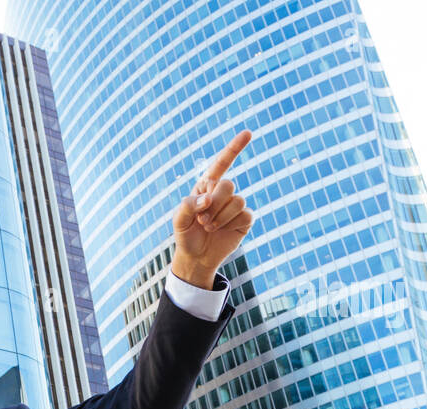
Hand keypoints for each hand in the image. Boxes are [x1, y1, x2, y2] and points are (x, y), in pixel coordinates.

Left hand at [171, 129, 253, 287]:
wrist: (196, 257)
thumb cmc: (186, 235)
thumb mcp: (179, 220)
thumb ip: (188, 205)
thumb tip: (207, 198)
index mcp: (206, 187)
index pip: (221, 164)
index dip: (234, 148)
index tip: (248, 133)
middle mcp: (222, 193)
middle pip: (228, 184)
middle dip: (214, 203)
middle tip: (202, 220)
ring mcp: (235, 205)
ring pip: (237, 200)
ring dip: (220, 216)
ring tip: (208, 227)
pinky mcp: (245, 219)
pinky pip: (245, 214)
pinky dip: (230, 223)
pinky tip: (221, 230)